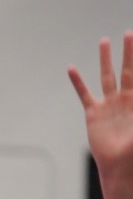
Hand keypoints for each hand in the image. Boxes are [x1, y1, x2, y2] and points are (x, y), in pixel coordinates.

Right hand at [70, 33, 132, 179]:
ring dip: (105, 59)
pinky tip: (72, 68)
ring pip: (107, 76)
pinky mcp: (94, 113)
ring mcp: (109, 104)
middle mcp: (126, 98)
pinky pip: (85, 94)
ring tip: (104, 41)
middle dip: (129, 51)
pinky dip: (78, 81)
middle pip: (128, 69)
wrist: (120, 165)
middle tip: (129, 33)